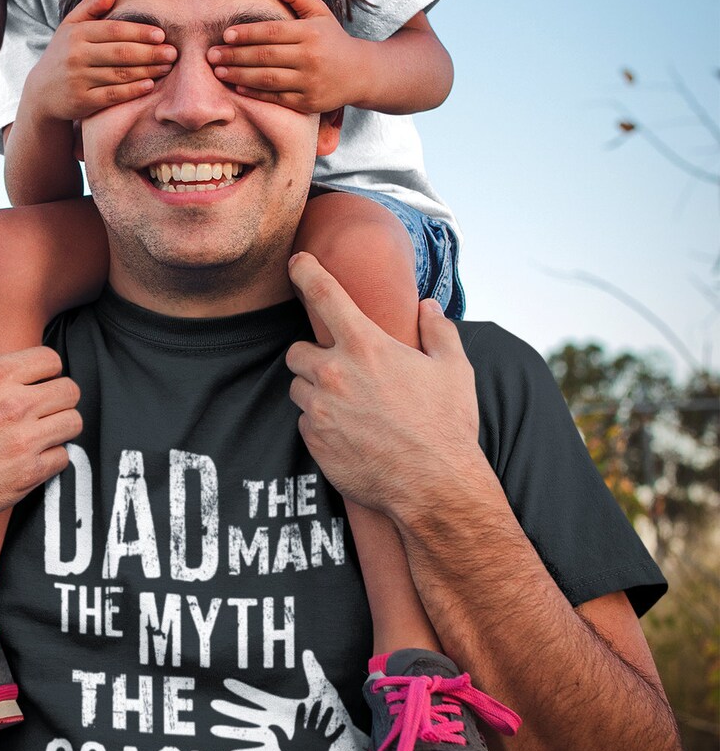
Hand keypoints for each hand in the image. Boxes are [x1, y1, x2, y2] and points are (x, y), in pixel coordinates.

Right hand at [0, 302, 82, 541]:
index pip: (51, 359)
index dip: (44, 368)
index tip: (34, 379)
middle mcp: (13, 405)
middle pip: (70, 389)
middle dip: (58, 395)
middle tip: (42, 405)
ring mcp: (23, 441)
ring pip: (73, 422)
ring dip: (60, 425)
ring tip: (42, 429)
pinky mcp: (27, 476)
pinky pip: (64, 458)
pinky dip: (52, 458)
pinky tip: (32, 456)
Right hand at [26, 0, 175, 121]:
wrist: (41, 93)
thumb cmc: (63, 55)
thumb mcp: (69, 28)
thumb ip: (89, 9)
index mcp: (76, 34)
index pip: (114, 30)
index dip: (139, 32)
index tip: (161, 35)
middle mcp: (76, 56)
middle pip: (121, 53)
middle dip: (150, 52)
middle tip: (172, 52)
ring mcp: (78, 79)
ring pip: (120, 74)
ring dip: (147, 71)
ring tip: (166, 67)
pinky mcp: (82, 101)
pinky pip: (113, 94)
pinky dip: (133, 90)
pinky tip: (150, 85)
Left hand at [205, 0, 363, 112]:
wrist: (360, 73)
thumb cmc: (332, 39)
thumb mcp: (320, 13)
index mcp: (311, 33)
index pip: (272, 32)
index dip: (247, 34)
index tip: (225, 34)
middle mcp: (310, 58)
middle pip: (265, 56)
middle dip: (235, 56)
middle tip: (211, 55)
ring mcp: (309, 82)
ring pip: (267, 79)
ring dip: (239, 76)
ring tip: (218, 72)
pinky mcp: (307, 103)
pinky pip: (276, 98)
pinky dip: (255, 94)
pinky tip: (237, 88)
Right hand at [211, 649, 367, 750]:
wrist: (344, 742)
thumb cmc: (334, 716)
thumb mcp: (324, 691)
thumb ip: (314, 673)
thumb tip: (307, 652)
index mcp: (282, 707)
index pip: (257, 697)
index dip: (242, 690)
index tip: (226, 682)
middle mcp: (276, 722)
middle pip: (247, 715)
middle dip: (230, 710)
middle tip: (212, 705)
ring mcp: (278, 739)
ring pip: (249, 734)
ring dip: (232, 732)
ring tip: (214, 731)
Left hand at [285, 253, 488, 520]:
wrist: (435, 487)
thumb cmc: (447, 426)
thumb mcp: (454, 370)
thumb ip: (438, 331)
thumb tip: (428, 306)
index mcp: (366, 345)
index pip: (323, 293)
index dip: (306, 272)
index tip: (296, 263)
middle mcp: (334, 373)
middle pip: (297, 350)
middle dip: (314, 357)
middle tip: (342, 371)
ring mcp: (320, 409)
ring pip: (299, 388)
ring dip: (316, 391)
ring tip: (351, 407)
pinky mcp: (314, 441)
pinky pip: (305, 423)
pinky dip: (321, 424)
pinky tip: (351, 434)